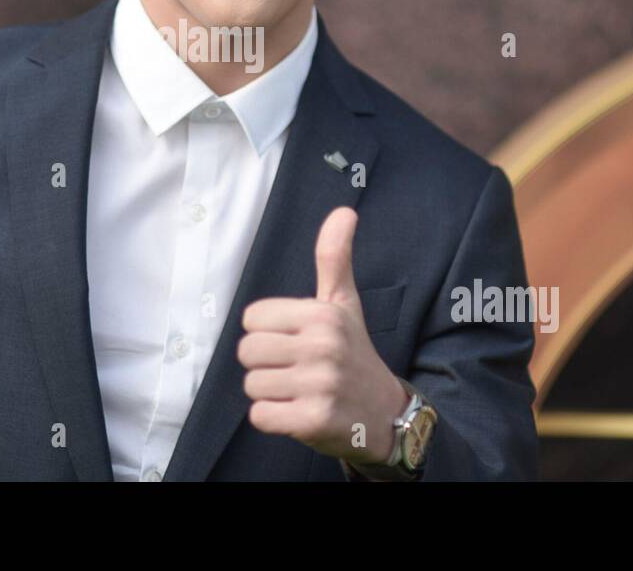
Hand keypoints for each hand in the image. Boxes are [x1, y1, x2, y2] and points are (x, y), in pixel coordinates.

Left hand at [238, 206, 408, 464]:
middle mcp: (323, 346)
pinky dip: (274, 419)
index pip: (252, 318)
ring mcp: (320, 385)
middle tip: (295, 370)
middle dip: (264, 364)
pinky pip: (260, 416)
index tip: (295, 341)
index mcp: (323, 314)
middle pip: (247, 351)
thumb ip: (334, 258)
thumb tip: (344, 210)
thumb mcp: (344, 304)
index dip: (268, 332)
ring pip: (251, 384)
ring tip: (299, 391)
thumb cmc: (353, 353)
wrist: (384, 415)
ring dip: (270, 393)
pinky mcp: (314, 421)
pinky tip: (299, 413)